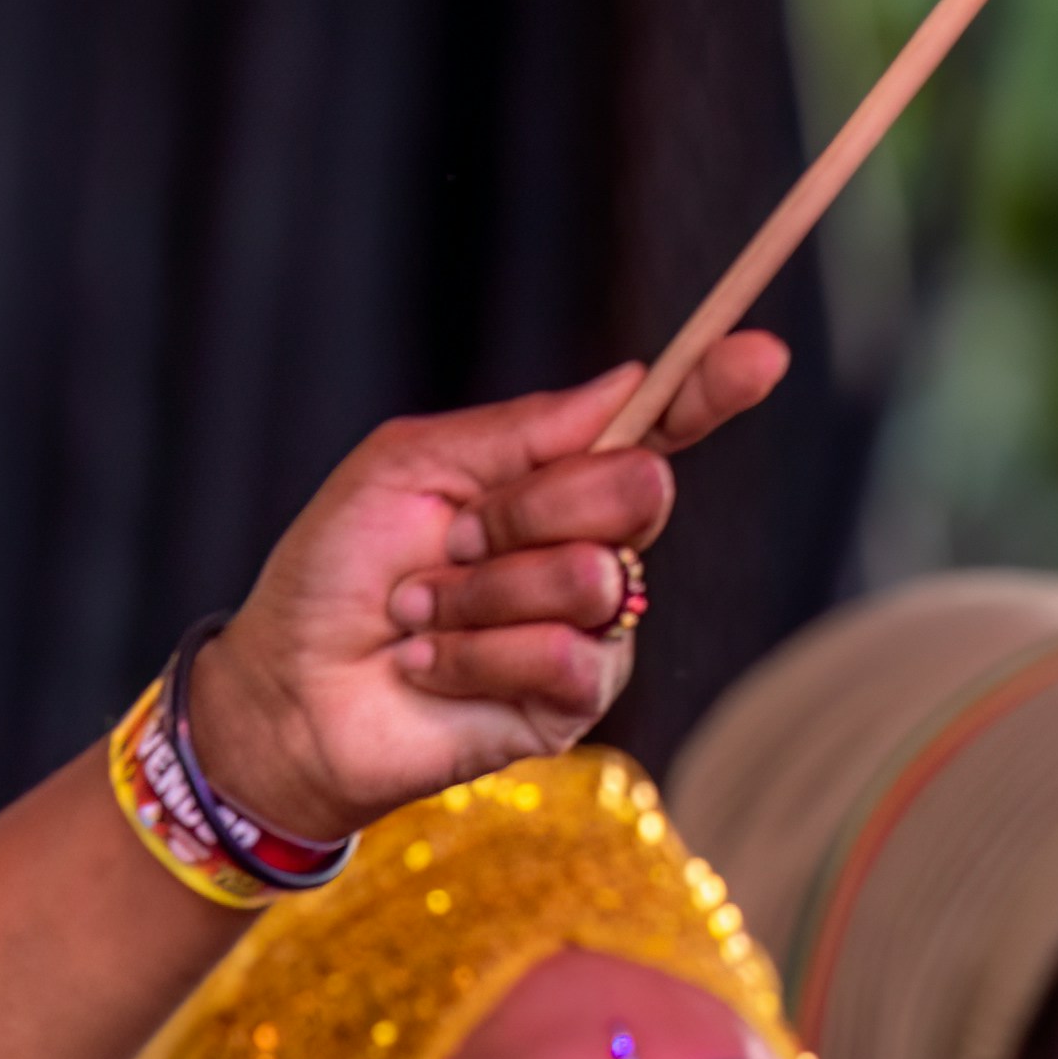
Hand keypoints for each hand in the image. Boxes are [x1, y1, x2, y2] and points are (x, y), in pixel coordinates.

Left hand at [181, 342, 795, 843]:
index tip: (764, 353)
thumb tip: (631, 382)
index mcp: (550, 481)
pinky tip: (431, 666)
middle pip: (638, 489)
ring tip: (422, 615)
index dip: (712, 389)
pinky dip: (477, 656)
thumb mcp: (410, 464)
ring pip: (594, 577)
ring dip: (484, 593)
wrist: (292, 687)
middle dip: (530, 506)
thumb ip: (519, 430)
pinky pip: (567, 656)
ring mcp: (588, 630)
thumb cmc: (336, 572)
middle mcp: (585, 548)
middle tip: (452, 540)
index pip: (655, 430)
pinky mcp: (572, 705)